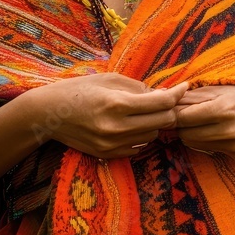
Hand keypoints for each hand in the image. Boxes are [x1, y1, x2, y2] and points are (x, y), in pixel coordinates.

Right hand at [24, 73, 186, 158]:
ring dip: (156, 123)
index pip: (161, 103)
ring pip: (153, 136)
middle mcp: (116, 127)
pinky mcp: (108, 154)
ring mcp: (112, 144)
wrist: (49, 114)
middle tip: (167, 99)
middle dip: (170, 109)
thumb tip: (162, 93)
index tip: (185, 86)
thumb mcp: (110, 79)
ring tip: (145, 111)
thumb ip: (138, 87)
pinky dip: (142, 136)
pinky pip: (138, 147)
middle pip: (162, 122)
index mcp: (118, 104)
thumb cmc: (80, 90)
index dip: (177, 94)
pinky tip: (133, 124)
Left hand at [174, 85, 234, 160]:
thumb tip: (166, 97)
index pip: (183, 118)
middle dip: (183, 126)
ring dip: (194, 134)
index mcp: (223, 109)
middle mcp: (229, 130)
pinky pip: (212, 150)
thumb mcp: (221, 89)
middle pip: (186, 134)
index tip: (175, 110)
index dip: (175, 114)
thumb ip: (193, 96)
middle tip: (188, 117)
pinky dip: (210, 141)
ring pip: (196, 145)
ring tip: (202, 123)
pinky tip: (219, 131)